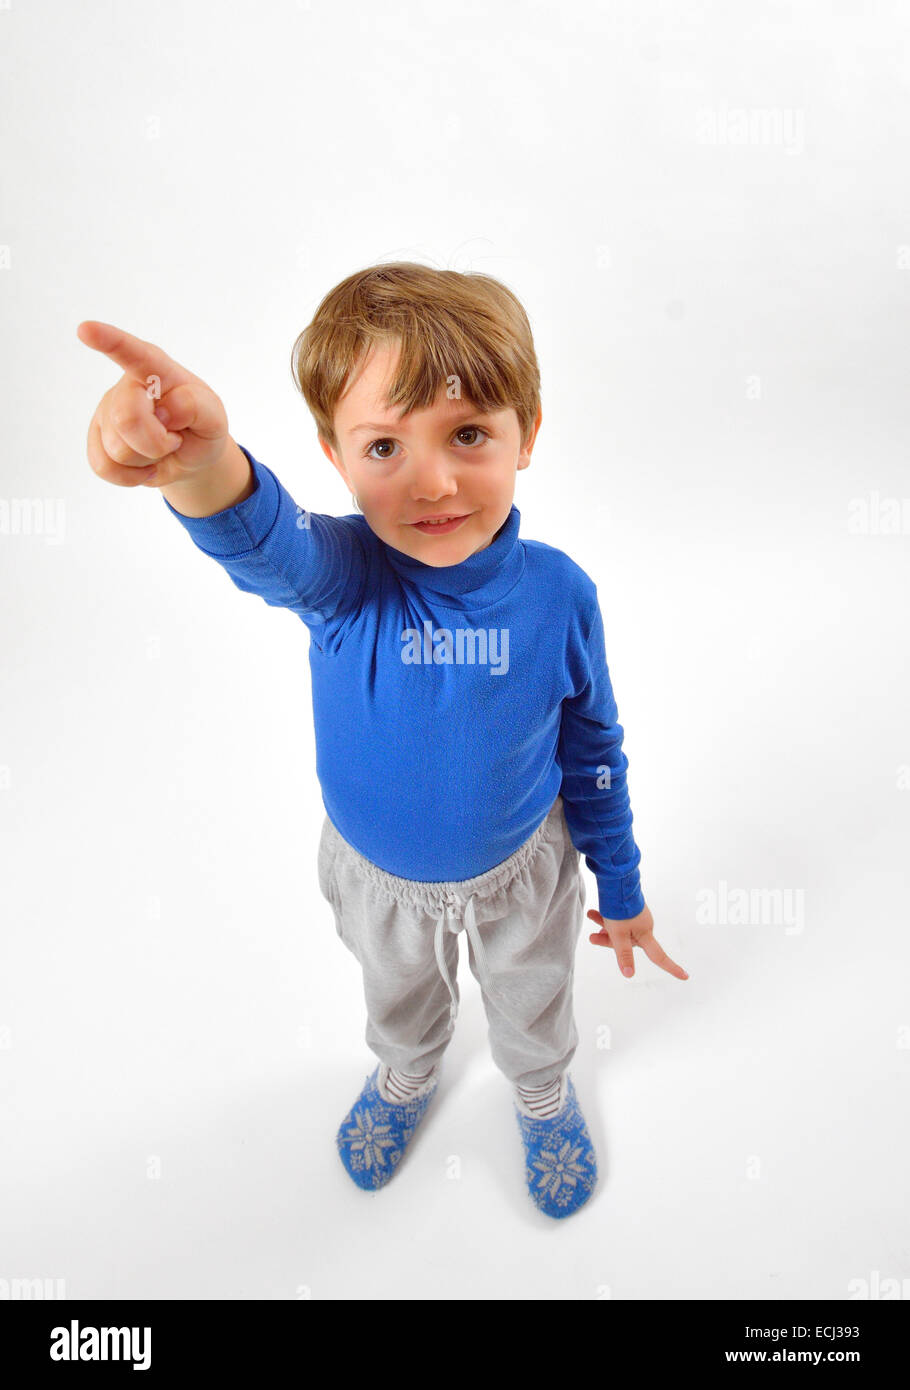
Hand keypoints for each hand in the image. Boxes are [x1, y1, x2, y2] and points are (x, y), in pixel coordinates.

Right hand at [78, 321, 229, 489]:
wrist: (191, 456)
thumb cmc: (200, 427)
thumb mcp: (214, 417)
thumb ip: (196, 407)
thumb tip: (162, 411)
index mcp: (157, 370)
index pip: (133, 353)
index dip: (109, 341)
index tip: (85, 329)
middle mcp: (127, 386)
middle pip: (126, 418)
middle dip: (156, 441)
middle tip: (173, 439)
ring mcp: (107, 412)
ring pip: (117, 449)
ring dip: (147, 459)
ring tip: (160, 448)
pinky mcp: (96, 439)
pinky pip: (104, 467)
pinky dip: (131, 477)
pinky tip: (145, 465)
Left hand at [587, 903, 688, 979]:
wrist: (617, 878)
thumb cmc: (620, 908)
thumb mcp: (619, 935)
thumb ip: (623, 954)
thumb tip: (629, 975)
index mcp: (645, 934)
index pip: (659, 956)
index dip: (672, 968)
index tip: (686, 977)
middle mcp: (643, 926)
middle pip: (627, 942)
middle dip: (609, 940)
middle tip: (592, 937)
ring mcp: (636, 916)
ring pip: (619, 929)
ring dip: (604, 926)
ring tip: (590, 916)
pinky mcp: (629, 908)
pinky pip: (617, 918)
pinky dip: (606, 917)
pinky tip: (594, 912)